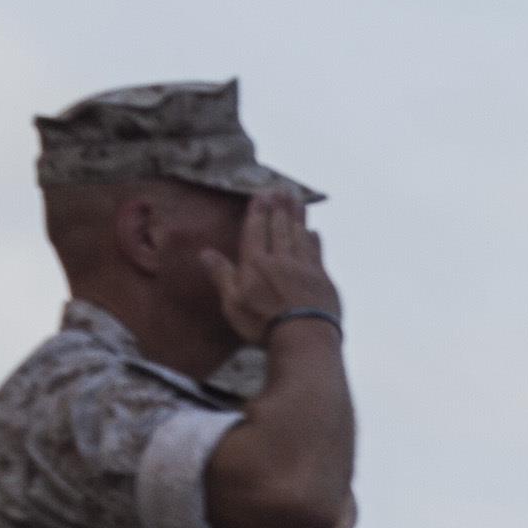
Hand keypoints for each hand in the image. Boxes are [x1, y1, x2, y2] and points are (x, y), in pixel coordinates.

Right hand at [205, 195, 340, 343]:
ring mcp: (305, 268)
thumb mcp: (233, 303)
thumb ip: (221, 275)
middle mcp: (281, 260)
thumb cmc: (264, 324)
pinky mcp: (323, 280)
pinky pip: (317, 253)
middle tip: (282, 190)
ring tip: (297, 200)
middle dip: (279, 207)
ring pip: (300, 235)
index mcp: (256, 263)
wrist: (305, 337)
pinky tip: (314, 232)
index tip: (261, 194)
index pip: (256, 231)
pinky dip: (314, 240)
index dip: (258, 211)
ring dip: (298, 216)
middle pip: (280, 228)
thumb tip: (205, 253)